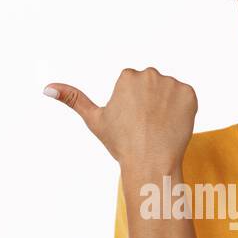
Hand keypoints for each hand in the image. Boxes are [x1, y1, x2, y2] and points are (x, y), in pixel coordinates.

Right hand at [44, 67, 196, 167]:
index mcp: (128, 76)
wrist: (151, 162)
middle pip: (152, 88)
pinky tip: (173, 126)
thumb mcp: (95, 119)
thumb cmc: (121, 144)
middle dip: (150, 104)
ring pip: (169, 93)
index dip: (133, 107)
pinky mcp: (190, 94)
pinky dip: (183, 112)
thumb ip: (73, 99)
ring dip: (167, 107)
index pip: (134, 87)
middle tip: (146, 127)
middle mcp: (150, 74)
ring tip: (159, 128)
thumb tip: (47, 87)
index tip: (132, 123)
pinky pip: (187, 100)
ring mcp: (172, 84)